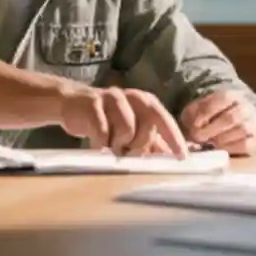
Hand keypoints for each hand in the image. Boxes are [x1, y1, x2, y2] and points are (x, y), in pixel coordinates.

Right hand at [59, 86, 187, 157]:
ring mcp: (112, 98)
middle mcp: (132, 97)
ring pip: (126, 128)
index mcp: (146, 102)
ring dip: (118, 144)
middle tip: (126, 151)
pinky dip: (102, 143)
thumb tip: (171, 158)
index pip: (164, 120)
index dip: (174, 138)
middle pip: (146, 127)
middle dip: (138, 145)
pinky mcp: (92, 104)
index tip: (181, 157)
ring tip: (111, 146)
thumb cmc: (108, 120)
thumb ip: (151, 142)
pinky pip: (102, 131)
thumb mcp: (133, 129)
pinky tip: (98, 145)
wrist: (74, 105)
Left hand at [181, 91, 255, 155]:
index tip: (193, 125)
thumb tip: (191, 130)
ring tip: (209, 142)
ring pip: (240, 131)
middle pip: (230, 118)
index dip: (204, 113)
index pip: (220, 99)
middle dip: (210, 130)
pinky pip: (246, 145)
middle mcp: (246, 107)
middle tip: (198, 138)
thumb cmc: (211, 115)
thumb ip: (192, 115)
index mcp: (231, 95)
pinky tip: (220, 147)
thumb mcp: (198, 110)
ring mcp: (253, 124)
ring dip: (220, 139)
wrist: (233, 120)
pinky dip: (230, 148)